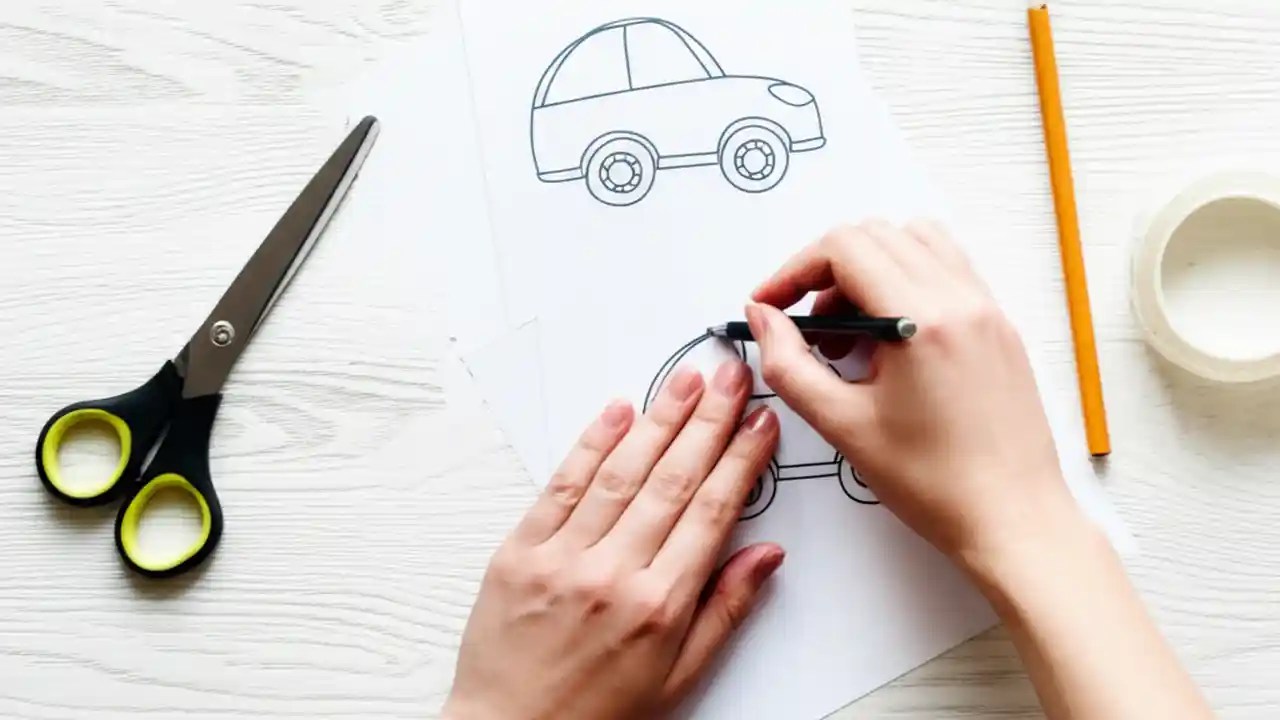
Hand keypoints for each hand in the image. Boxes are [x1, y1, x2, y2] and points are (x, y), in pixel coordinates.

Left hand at [445, 362, 781, 719]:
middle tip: (732, 375)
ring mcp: (564, 557)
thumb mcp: (679, 678)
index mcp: (661, 605)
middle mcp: (614, 573)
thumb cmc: (596, 713)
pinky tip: (616, 411)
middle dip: (709, 420)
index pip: (713, 511)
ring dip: (659, 419)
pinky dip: (590, 445)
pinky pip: (561, 486)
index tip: (761, 422)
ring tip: (686, 379)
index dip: (741, 459)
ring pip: (622, 472)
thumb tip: (767, 555)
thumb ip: (725, 610)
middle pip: (673, 479)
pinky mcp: (520, 551)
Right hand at [747, 220, 1082, 568]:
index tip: (771, 304)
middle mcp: (961, 299)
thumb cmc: (936, 484)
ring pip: (915, 242)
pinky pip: (947, 271)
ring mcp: (988, 308)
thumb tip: (764, 317)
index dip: (794, 269)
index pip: (844, 248)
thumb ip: (789, 364)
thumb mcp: (843, 425)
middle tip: (805, 326)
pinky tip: (891, 340)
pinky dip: (907, 283)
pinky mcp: (1000, 326)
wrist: (1013, 519)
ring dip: (869, 269)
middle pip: (876, 236)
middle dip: (826, 270)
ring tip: (850, 332)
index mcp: (922, 319)